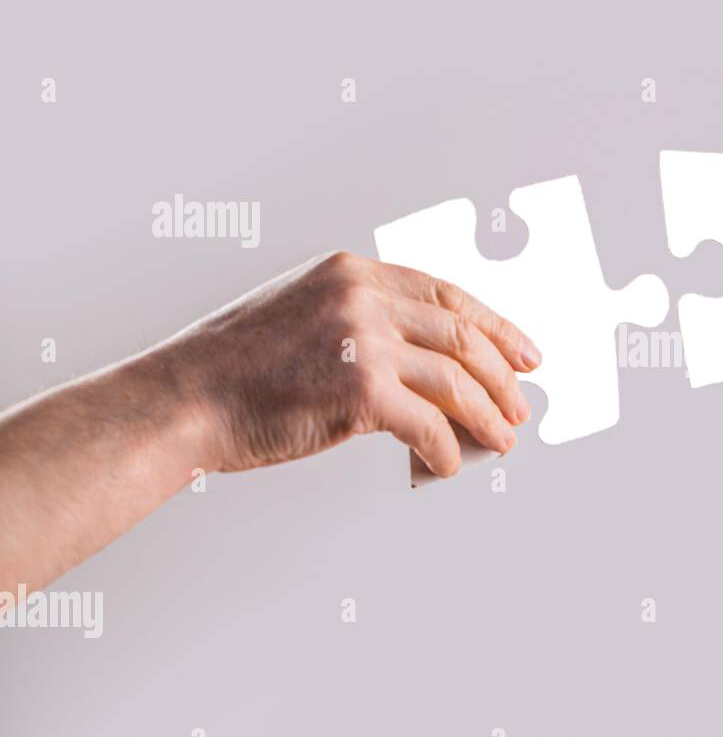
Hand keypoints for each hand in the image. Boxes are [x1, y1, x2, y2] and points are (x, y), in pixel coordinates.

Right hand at [171, 251, 540, 476]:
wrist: (183, 399)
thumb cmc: (236, 369)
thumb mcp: (305, 316)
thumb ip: (367, 326)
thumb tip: (430, 370)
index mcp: (353, 272)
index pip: (447, 294)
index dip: (496, 327)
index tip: (525, 354)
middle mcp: (362, 296)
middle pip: (462, 334)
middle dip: (503, 375)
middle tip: (523, 405)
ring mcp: (362, 339)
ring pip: (455, 380)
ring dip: (487, 415)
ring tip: (503, 439)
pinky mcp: (359, 388)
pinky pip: (426, 424)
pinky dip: (445, 449)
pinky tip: (447, 464)